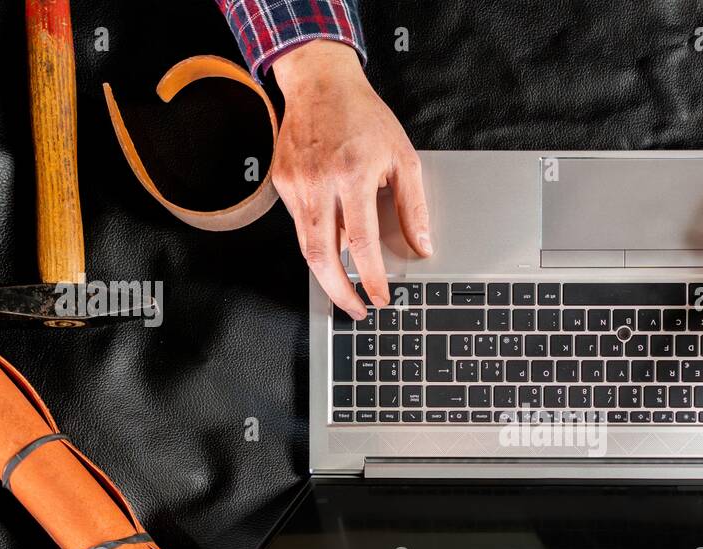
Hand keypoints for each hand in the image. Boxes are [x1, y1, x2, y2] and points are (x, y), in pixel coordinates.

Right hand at [272, 40, 431, 318]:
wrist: (320, 82)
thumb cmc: (364, 117)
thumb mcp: (403, 158)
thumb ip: (413, 207)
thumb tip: (422, 247)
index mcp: (353, 175)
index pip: (362, 243)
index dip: (371, 278)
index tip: (381, 298)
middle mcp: (320, 182)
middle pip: (323, 256)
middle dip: (340, 293)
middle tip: (357, 311)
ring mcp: (296, 183)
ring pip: (306, 246)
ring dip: (326, 276)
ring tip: (346, 291)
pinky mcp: (281, 182)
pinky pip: (299, 224)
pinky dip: (317, 242)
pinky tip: (334, 247)